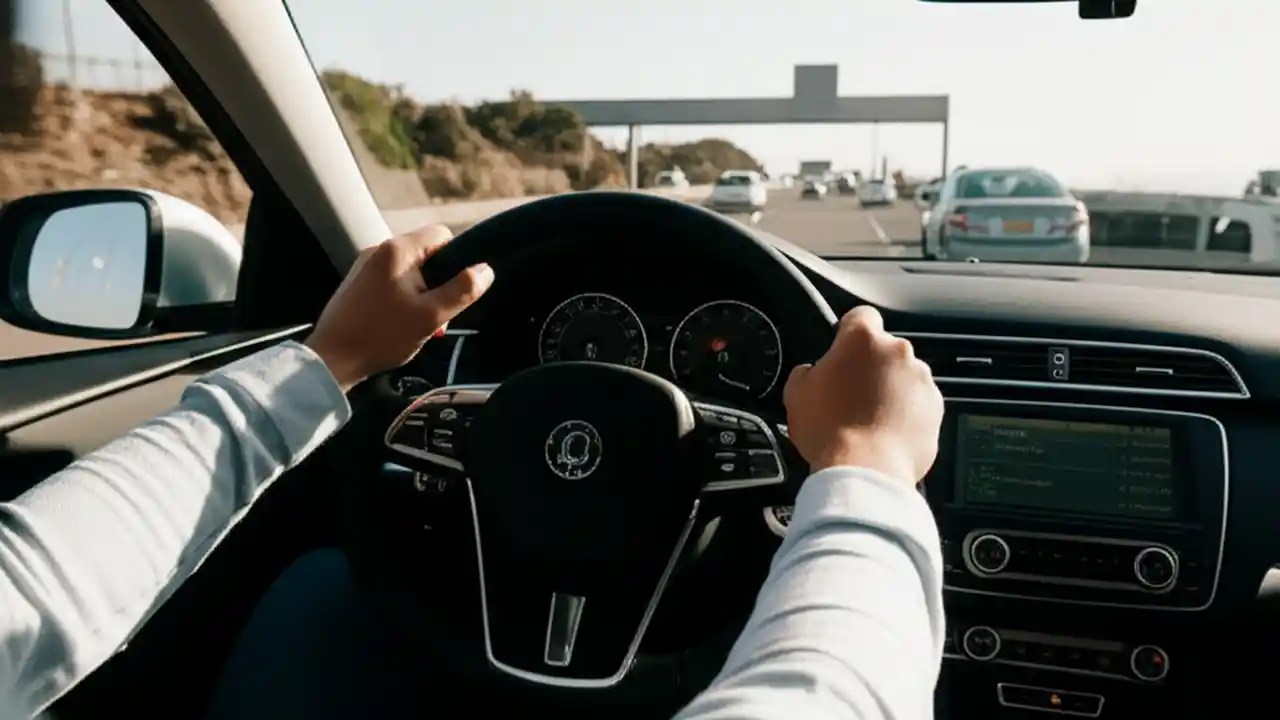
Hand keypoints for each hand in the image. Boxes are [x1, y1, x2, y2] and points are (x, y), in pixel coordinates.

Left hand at [305, 225, 493, 391]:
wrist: (332, 357)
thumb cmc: (383, 335)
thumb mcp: (431, 316)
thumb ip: (462, 291)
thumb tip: (486, 270)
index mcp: (399, 250)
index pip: (442, 235)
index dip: (457, 260)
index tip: (454, 290)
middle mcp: (380, 249)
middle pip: (426, 253)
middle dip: (439, 282)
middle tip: (438, 316)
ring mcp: (365, 265)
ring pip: (409, 270)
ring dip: (422, 293)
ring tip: (420, 325)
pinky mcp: (356, 283)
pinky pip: (391, 281)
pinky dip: (403, 298)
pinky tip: (400, 324)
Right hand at [782, 306, 942, 483]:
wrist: (864, 471)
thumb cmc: (830, 431)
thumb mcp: (796, 393)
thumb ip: (807, 372)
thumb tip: (812, 373)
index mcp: (863, 339)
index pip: (860, 315)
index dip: (848, 332)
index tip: (843, 350)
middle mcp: (898, 352)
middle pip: (883, 350)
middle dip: (869, 367)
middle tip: (849, 395)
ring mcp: (922, 380)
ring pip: (903, 376)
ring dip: (889, 390)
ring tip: (867, 419)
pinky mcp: (935, 408)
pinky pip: (918, 403)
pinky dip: (906, 413)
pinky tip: (884, 432)